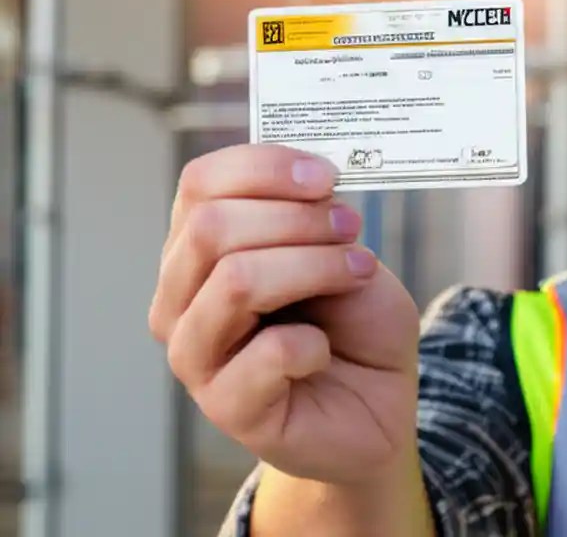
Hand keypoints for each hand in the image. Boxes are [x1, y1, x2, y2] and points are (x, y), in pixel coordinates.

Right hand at [149, 143, 420, 485]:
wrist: (377, 407)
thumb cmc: (355, 325)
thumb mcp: (345, 253)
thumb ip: (316, 218)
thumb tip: (309, 180)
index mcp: (199, 249)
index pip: (200, 184)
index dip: (264, 167)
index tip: (326, 176)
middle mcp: (180, 298)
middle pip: (211, 227)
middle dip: (296, 218)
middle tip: (351, 228)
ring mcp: (194, 354)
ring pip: (236, 281)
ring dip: (312, 267)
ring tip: (357, 271)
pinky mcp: (225, 405)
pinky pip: (270, 352)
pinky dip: (314, 342)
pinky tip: (324, 350)